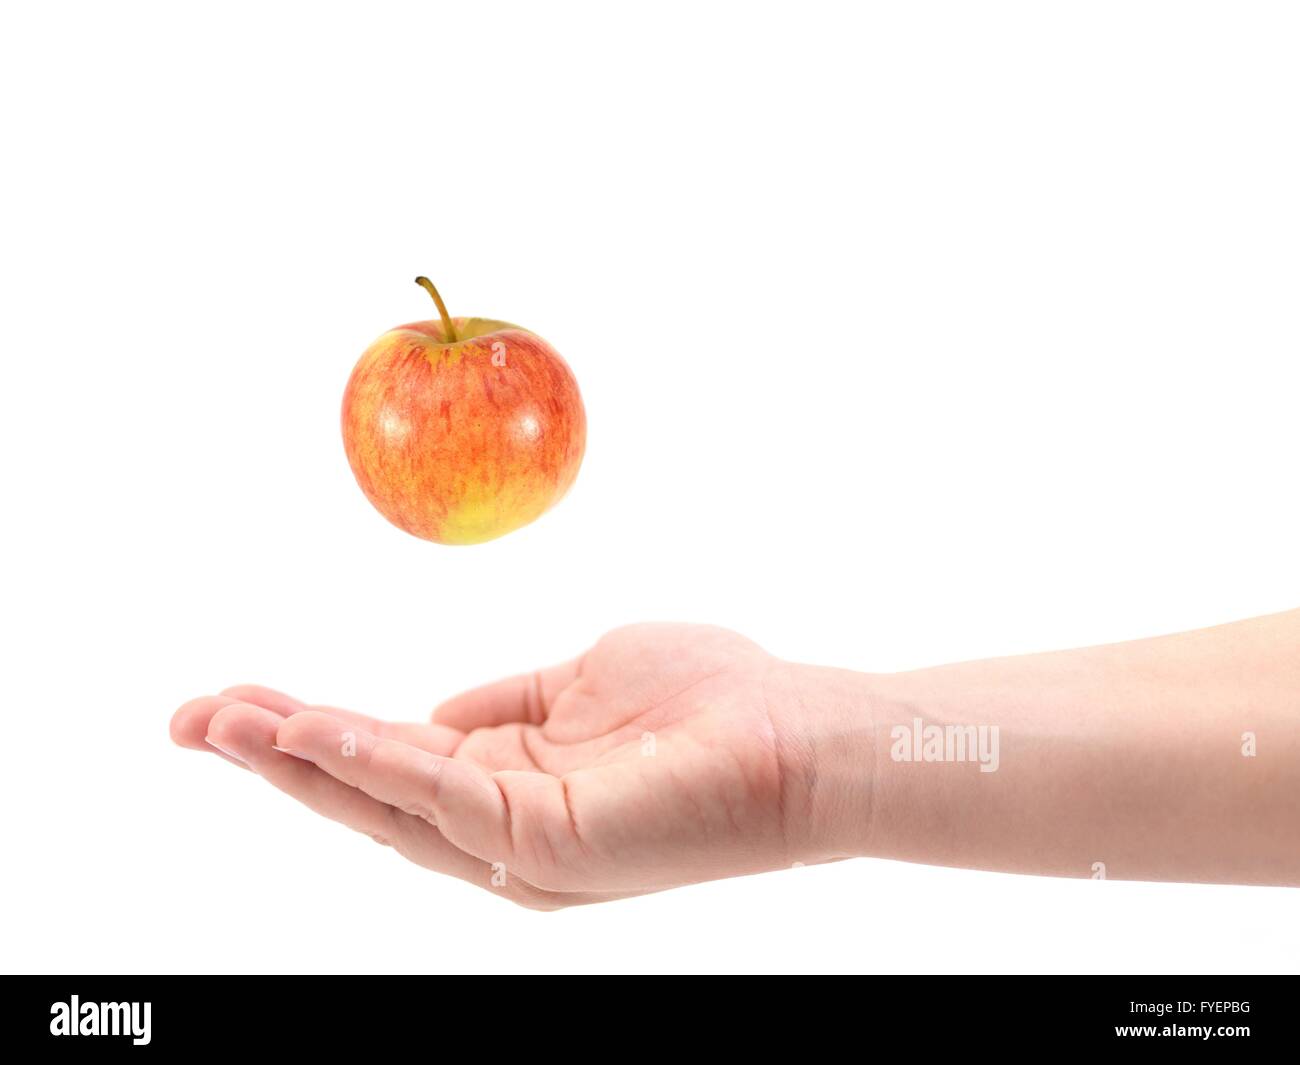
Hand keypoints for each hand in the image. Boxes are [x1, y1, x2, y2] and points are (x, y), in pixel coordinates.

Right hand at [170, 624, 861, 908]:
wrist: (801, 736)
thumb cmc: (709, 702)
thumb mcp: (580, 682)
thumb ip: (504, 703)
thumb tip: (432, 708)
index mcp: (514, 789)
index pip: (394, 762)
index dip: (315, 732)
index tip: (242, 697)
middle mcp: (506, 830)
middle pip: (368, 795)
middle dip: (275, 757)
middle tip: (188, 719)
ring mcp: (524, 846)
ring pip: (385, 806)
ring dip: (297, 761)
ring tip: (219, 721)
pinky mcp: (549, 843)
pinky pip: (439, 796)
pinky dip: (368, 758)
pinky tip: (308, 725)